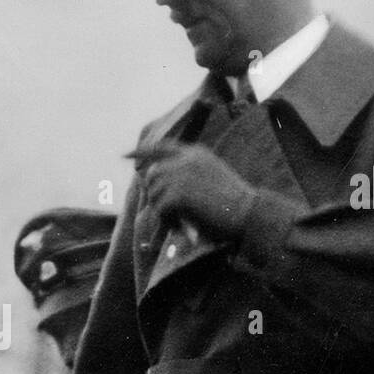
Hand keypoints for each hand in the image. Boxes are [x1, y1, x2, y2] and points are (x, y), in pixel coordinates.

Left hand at [138, 142, 255, 241]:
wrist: (248, 213)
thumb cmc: (233, 204)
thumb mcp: (210, 179)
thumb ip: (187, 175)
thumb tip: (156, 182)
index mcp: (196, 153)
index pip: (162, 146)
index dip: (142, 151)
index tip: (125, 155)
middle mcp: (186, 159)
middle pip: (152, 174)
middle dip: (155, 195)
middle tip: (170, 215)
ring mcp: (181, 174)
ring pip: (154, 194)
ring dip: (163, 212)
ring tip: (182, 222)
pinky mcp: (178, 193)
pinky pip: (160, 209)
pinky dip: (168, 221)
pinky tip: (183, 226)